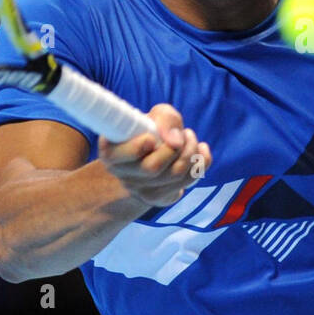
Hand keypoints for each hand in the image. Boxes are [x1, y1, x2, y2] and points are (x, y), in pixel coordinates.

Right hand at [98, 103, 212, 204]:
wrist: (150, 154)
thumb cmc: (149, 130)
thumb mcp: (154, 116)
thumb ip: (165, 119)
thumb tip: (176, 141)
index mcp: (111, 153)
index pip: (129, 154)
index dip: (146, 143)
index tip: (153, 136)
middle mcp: (122, 175)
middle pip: (153, 168)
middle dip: (176, 147)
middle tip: (183, 133)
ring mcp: (140, 191)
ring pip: (175, 175)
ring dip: (191, 151)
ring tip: (189, 138)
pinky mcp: (160, 198)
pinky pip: (189, 180)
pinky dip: (202, 161)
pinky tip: (200, 149)